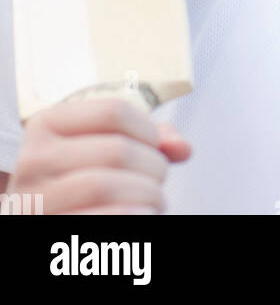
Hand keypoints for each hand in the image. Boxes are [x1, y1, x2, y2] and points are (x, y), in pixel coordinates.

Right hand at [7, 97, 191, 213]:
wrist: (43, 220)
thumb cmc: (78, 184)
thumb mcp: (99, 149)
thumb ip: (145, 140)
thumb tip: (183, 147)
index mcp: (46, 125)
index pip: (114, 111)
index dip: (149, 130)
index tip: (154, 148)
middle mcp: (33, 160)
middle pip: (117, 150)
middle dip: (154, 167)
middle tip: (158, 182)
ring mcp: (33, 199)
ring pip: (105, 185)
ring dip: (147, 195)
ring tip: (154, 203)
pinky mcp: (44, 230)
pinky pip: (101, 218)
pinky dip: (134, 217)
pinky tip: (143, 216)